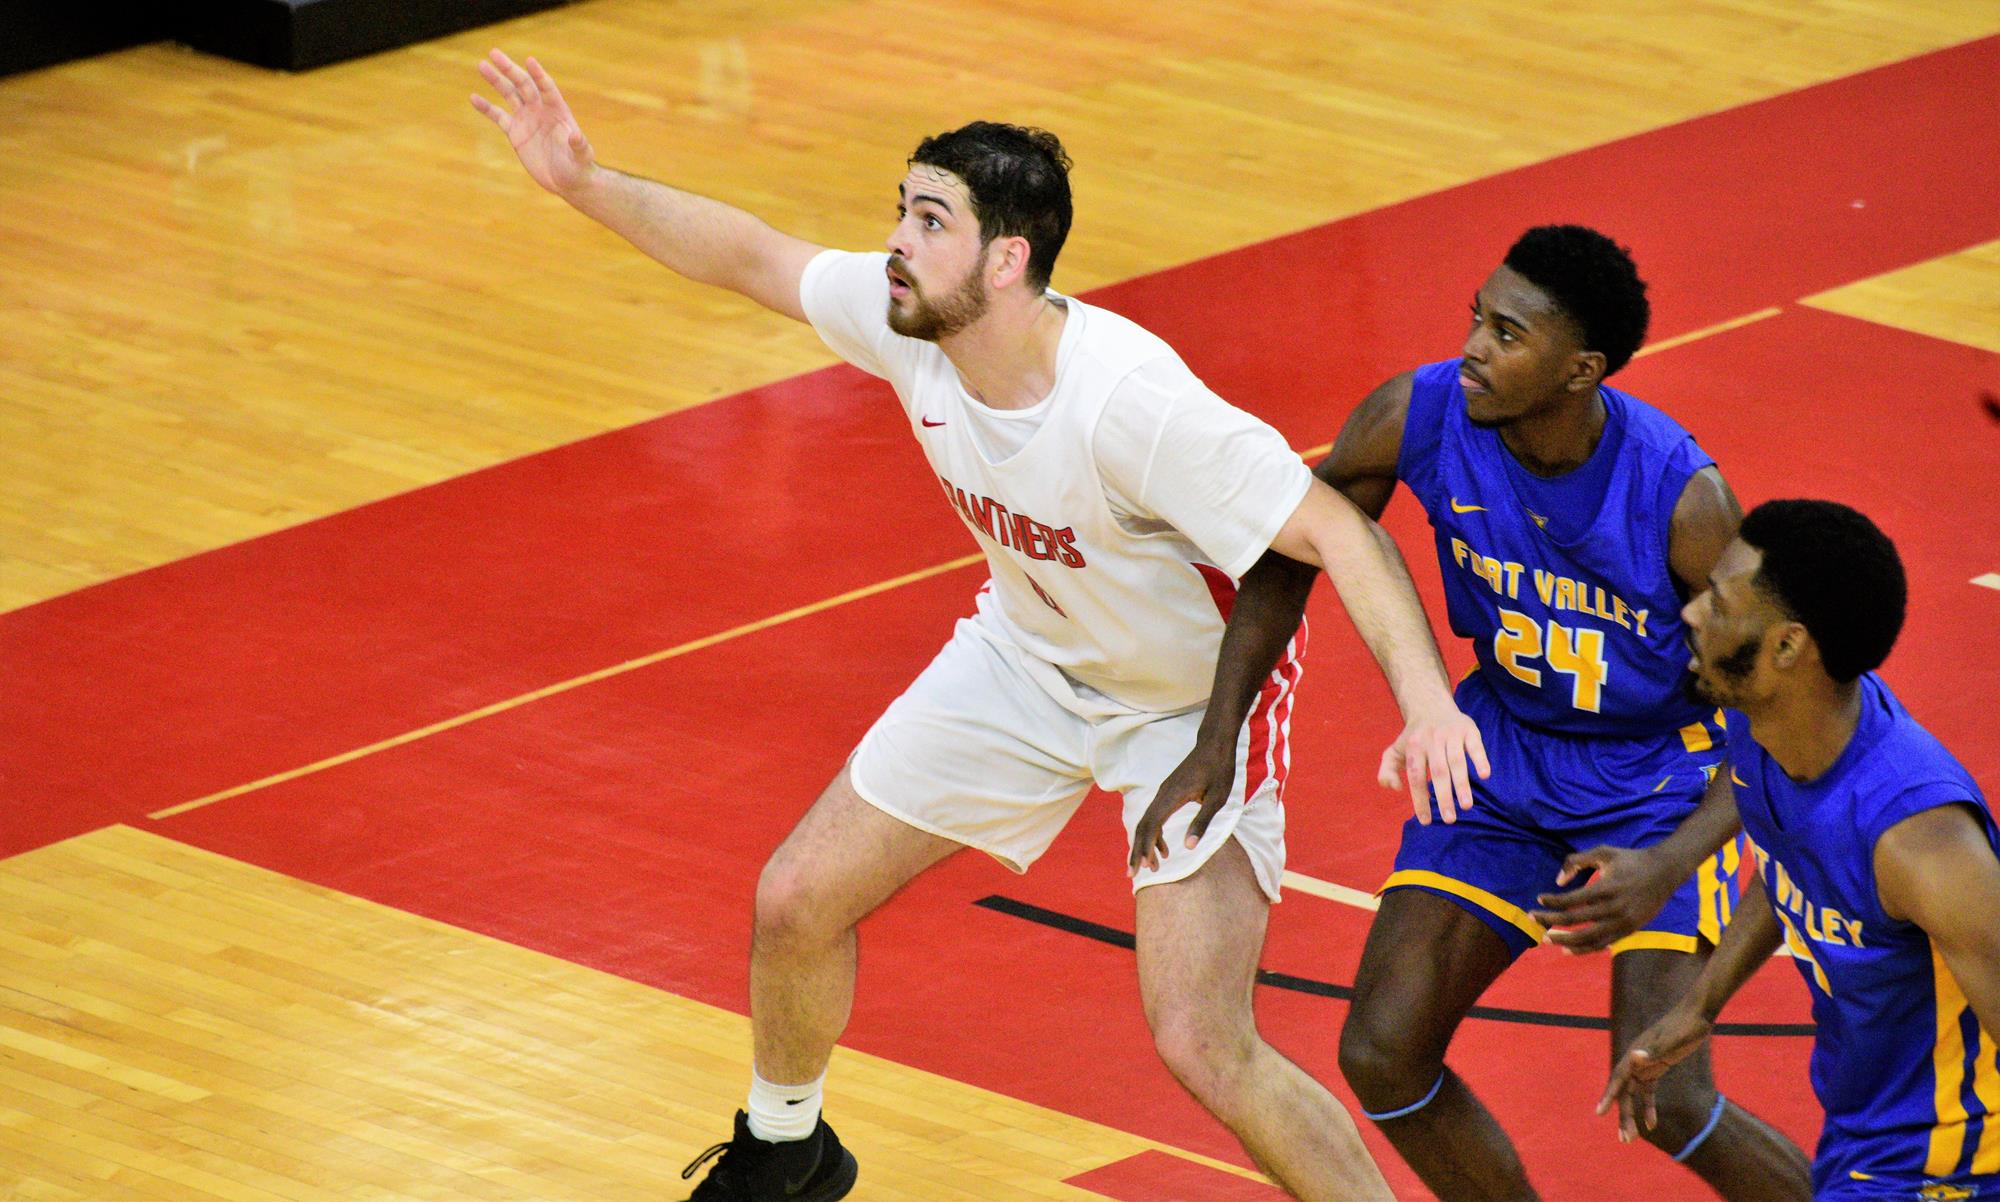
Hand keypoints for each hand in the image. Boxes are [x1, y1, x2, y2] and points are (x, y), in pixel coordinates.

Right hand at [471, 50, 597, 197]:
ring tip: (482, 65)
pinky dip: (486, 107)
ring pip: (509, 94)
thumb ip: (579, 145)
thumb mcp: (581, 156)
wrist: (566, 181)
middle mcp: (540, 110)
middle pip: (523, 84)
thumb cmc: (579, 167)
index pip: (546, 88)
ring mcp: (526, 119)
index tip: (529, 61)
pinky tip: (473, 98)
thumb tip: (577, 136)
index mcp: (558, 110)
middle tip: (494, 53)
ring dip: (496, 80)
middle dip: (509, 69)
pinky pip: (498, 116)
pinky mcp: (515, 132)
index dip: (538, 75)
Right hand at [1129, 744, 1236, 876]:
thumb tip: (1188, 847)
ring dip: (1146, 845)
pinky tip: (1165, 850)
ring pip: (1147, 822)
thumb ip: (1202, 822)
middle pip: (1143, 826)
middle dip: (1137, 851)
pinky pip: (1154, 816)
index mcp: (1172, 797)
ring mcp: (1163, 793)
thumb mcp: (1217, 799)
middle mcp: (1162, 795)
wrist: (1214, 744)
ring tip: (1152, 867)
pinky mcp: (1167, 794)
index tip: (1141, 867)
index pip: (1151, 825)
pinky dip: (1154, 835)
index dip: (1144, 847)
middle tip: (1134, 875)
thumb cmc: (1219, 770)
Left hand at [1376, 704, 1488, 824]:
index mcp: (1414, 747)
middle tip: (1450, 820)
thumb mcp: (1395, 751)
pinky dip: (1480, 759)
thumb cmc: (1414, 737)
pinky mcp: (1468, 729)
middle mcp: (1432, 740)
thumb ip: (1387, 770)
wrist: (1430, 705)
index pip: (1416, 777)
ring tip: (1466, 806)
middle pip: (1438, 772)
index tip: (1426, 821)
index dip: (1420, 799)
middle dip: (1444, 797)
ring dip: (1462, 785)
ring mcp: (1451, 734)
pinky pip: (1475, 745)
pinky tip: (1485, 775)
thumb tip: (1394, 788)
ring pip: (1457, 762)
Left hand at [1529, 845, 1685, 953]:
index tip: (1539, 899)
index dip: (1553, 901)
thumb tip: (1558, 881)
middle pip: (1575, 921)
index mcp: (1607, 887)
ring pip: (1588, 938)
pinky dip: (1583, 949)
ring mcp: (1623, 922)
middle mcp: (1614, 908)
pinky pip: (1602, 944)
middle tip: (1532, 919)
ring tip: (1545, 938)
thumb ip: (1577, 860)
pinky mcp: (1629, 931)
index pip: (1572, 901)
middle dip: (1550, 921)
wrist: (1665, 872)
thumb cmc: (1630, 860)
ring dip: (1564, 940)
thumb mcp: (1603, 852)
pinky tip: (1567, 949)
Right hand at [1599, 1004, 1711, 1140]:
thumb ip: (1653, 1049)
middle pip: (1624, 1092)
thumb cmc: (1685, 1025)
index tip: (1599, 1113)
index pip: (1617, 1079)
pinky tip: (1653, 1124)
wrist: (1698, 1014)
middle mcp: (1636, 1060)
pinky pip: (1648, 1091)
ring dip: (1633, 1115)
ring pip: (1634, 1094)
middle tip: (1625, 1139)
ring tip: (1634, 1138)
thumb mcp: (1672, 1039)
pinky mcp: (1658, 1066)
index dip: (1608, 1096)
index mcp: (1635, 1054)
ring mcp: (1646, 1064)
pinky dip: (1649, 1107)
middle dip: (1623, 1116)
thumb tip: (1634, 1056)